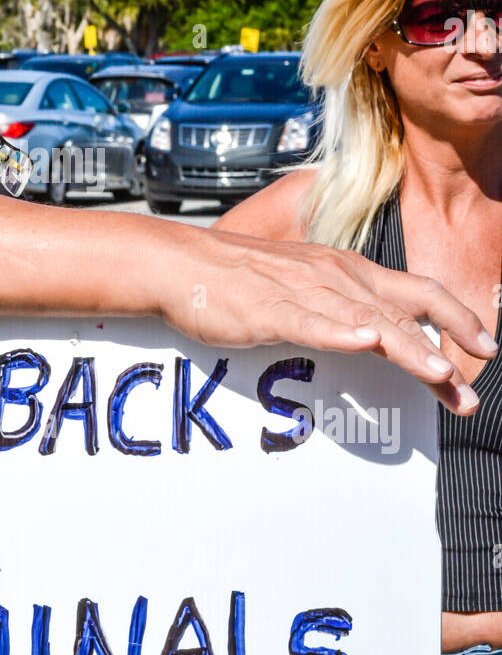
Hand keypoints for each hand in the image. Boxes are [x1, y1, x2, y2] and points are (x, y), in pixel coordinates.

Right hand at [160, 230, 495, 414]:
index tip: (485, 348)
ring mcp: (304, 291)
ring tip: (439, 374)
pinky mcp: (270, 308)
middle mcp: (335, 276)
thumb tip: (378, 338)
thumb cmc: (240, 279)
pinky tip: (364, 341)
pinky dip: (340, 331)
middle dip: (445, 350)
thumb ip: (342, 309)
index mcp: (348, 271)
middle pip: (404, 313)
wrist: (184, 264)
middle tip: (470, 390)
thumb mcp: (303, 285)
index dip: (457, 318)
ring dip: (407, 348)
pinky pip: (311, 320)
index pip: (417, 293)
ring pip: (367, 320)